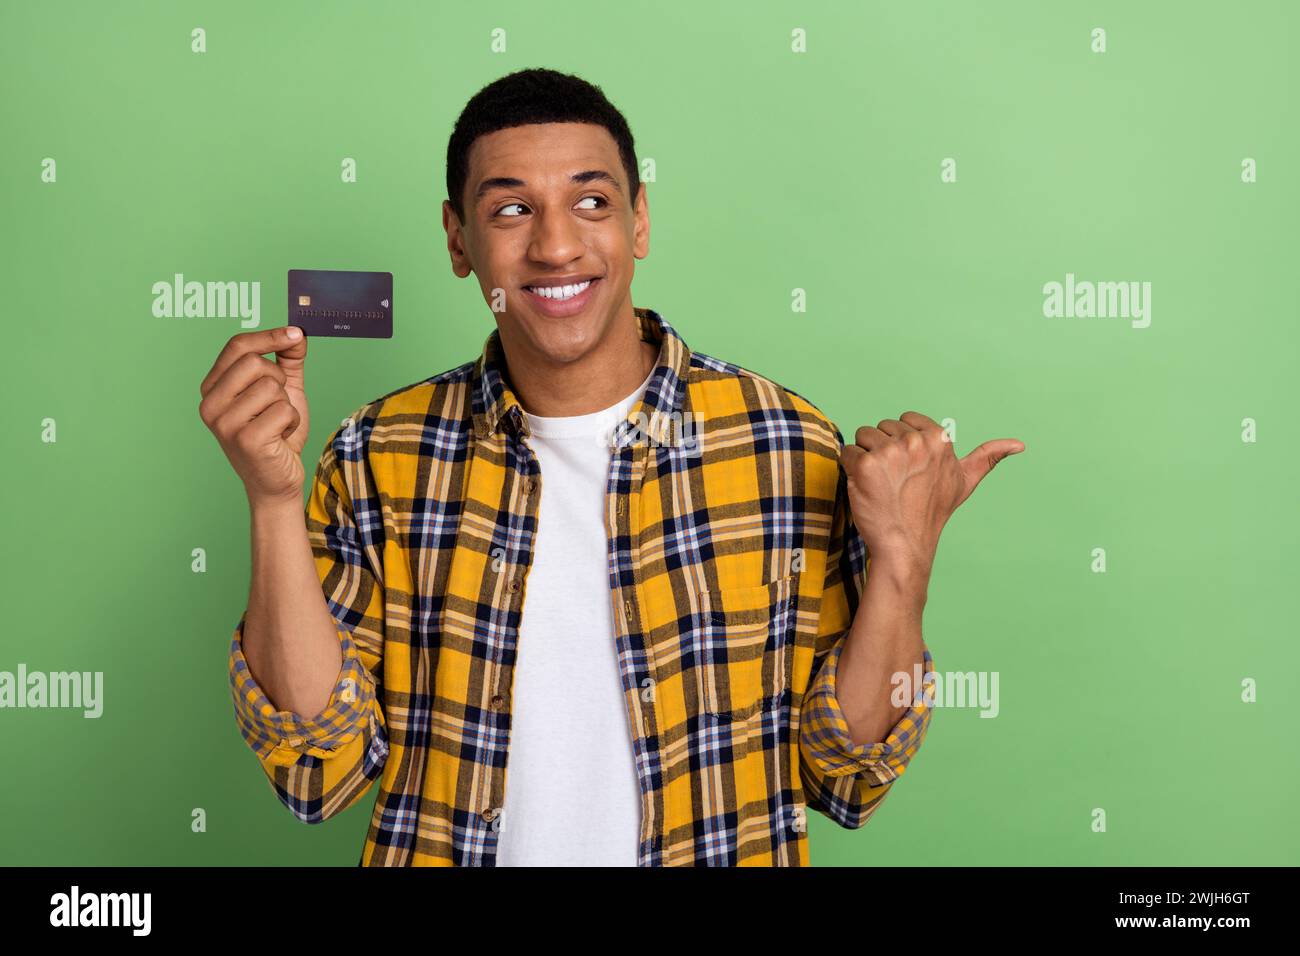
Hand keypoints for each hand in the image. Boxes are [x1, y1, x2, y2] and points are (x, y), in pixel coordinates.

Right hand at [199, 326, 310, 507]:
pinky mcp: (245, 440)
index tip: (295, 334)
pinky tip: (281, 437)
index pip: (237, 346)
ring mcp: (224, 423)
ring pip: (271, 387)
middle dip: (278, 378)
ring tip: (277, 424)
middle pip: (253, 362)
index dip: (270, 336)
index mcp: (213, 388)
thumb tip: (296, 333)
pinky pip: (283, 410)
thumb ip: (288, 360)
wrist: (278, 478)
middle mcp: (210, 404)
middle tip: (278, 402)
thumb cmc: (278, 432)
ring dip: (286, 405)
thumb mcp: (284, 390)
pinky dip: (292, 422)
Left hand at [839, 411, 1023, 580]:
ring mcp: (890, 453)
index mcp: (939, 438)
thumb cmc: (932, 512)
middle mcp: (915, 441)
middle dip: (883, 450)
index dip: (902, 443)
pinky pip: (847, 452)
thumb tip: (1020, 445)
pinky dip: (850, 469)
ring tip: (882, 484)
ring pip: (863, 437)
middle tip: (896, 481)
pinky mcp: (865, 465)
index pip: (904, 420)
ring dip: (866, 458)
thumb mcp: (965, 481)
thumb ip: (988, 457)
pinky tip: (866, 488)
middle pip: (882, 427)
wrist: (905, 545)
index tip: (910, 469)